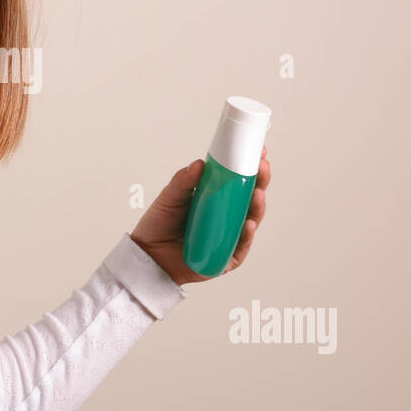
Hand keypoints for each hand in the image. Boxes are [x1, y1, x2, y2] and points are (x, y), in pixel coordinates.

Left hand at [130, 146, 269, 287]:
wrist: (148, 255)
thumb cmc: (159, 225)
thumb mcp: (169, 198)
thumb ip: (183, 181)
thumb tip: (199, 164)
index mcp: (215, 198)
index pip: (238, 179)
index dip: (249, 166)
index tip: (258, 151)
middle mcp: (226, 216)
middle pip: (249, 198)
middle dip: (260, 182)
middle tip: (262, 167)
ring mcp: (228, 236)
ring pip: (250, 220)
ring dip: (257, 207)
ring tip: (258, 194)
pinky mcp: (226, 259)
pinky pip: (240, 247)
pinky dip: (246, 236)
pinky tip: (248, 225)